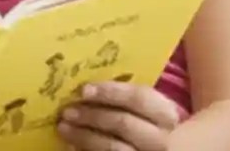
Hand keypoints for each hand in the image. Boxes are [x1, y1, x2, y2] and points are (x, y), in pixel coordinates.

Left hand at [57, 82, 180, 150]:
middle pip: (124, 123)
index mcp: (166, 114)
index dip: (111, 92)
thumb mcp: (147, 110)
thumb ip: (128, 98)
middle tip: (67, 111)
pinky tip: (71, 146)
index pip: (139, 98)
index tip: (84, 89)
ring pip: (114, 148)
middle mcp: (162, 138)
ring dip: (84, 136)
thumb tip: (88, 86)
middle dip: (92, 115)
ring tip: (63, 127)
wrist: (157, 147)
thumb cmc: (147, 124)